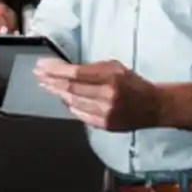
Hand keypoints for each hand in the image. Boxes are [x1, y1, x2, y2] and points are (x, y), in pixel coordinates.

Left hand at [33, 58, 167, 130]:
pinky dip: (69, 106)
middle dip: (50, 80)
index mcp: (111, 77)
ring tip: (45, 85)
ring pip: (73, 103)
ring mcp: (105, 112)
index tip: (42, 66)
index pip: (75, 73)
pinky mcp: (105, 125)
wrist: (153, 106)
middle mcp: (107, 95)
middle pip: (70, 88)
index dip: (55, 70)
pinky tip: (62, 99)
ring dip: (57, 93)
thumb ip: (93, 69)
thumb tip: (66, 72)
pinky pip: (80, 115)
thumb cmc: (133, 83)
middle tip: (37, 75)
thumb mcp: (116, 67)